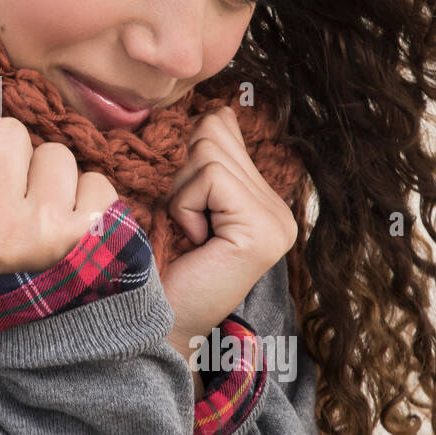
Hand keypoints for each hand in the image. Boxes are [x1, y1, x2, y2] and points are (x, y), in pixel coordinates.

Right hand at [0, 108, 118, 282]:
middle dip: (12, 155)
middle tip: (12, 195)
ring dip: (53, 179)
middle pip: (6, 131)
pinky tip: (74, 234)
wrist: (44, 348)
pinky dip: (89, 203)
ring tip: (44, 220)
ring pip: (55, 153)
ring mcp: (47, 231)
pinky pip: (96, 181)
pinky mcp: (96, 235)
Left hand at [161, 107, 298, 362]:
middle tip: (184, 225)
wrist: (154, 322)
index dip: (187, 159)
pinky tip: (196, 241)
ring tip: (189, 234)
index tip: (185, 207)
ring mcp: (278, 222)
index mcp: (265, 201)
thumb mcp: (184, 202)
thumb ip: (207, 160)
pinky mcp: (263, 231)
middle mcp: (280, 210)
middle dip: (181, 177)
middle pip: (214, 138)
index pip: (224, 132)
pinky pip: (209, 179)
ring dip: (180, 195)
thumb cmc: (161, 265)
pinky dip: (185, 206)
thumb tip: (218, 111)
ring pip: (208, 155)